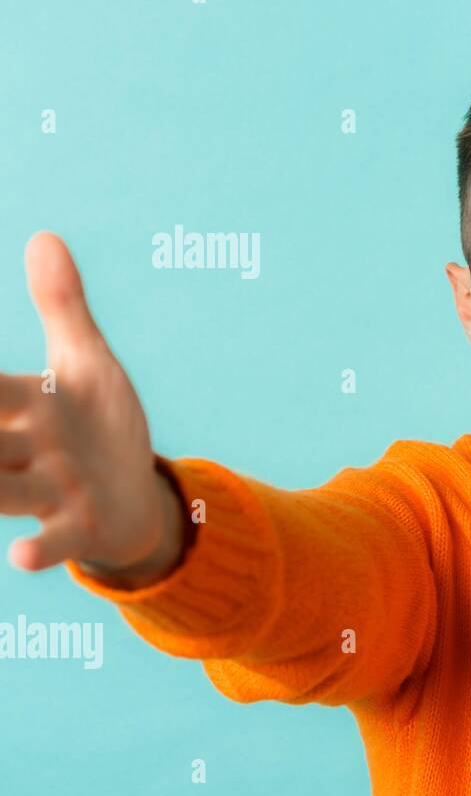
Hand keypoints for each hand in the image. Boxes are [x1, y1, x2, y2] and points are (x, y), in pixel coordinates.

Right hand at [2, 232, 182, 581]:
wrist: (132, 500)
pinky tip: (20, 559)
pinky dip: (40, 551)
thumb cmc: (99, 427)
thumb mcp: (87, 363)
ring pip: (2, 488)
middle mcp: (25, 448)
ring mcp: (49, 491)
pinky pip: (54, 541)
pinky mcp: (79, 528)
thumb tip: (45, 236)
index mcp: (25, 403)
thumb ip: (62, 307)